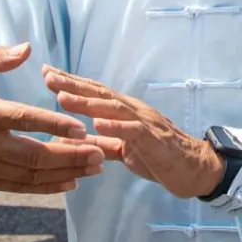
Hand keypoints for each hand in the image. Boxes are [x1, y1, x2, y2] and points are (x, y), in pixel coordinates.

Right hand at [0, 44, 103, 191]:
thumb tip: (27, 49)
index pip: (22, 120)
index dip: (53, 126)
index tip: (81, 128)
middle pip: (33, 155)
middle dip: (71, 156)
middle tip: (101, 152)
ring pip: (30, 176)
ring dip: (66, 173)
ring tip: (95, 168)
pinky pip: (19, 188)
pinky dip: (46, 188)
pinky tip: (70, 183)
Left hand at [42, 66, 222, 198]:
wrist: (194, 169)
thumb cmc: (158, 156)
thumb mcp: (123, 150)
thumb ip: (99, 143)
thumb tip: (69, 141)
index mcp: (125, 111)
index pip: (95, 92)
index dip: (71, 82)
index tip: (47, 73)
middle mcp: (134, 110)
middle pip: (99, 94)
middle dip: (72, 85)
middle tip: (47, 76)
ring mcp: (145, 123)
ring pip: (112, 108)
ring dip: (86, 103)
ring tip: (62, 98)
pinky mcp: (155, 140)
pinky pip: (133, 131)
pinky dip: (115, 126)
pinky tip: (97, 124)